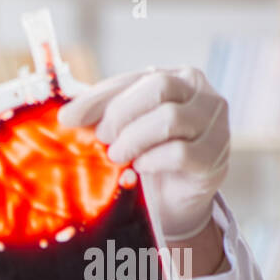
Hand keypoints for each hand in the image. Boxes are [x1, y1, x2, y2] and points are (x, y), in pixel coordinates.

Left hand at [59, 67, 230, 240]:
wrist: (173, 200)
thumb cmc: (147, 156)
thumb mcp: (124, 130)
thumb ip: (101, 116)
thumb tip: (66, 115)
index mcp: (177, 78)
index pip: (133, 79)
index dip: (97, 98)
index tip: (66, 119)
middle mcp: (201, 94)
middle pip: (159, 87)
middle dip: (121, 114)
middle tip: (102, 139)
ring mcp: (214, 124)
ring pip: (170, 118)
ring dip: (134, 139)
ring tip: (118, 157)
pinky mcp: (214, 156)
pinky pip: (181, 153)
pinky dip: (153, 160)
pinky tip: (141, 168)